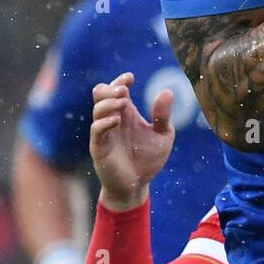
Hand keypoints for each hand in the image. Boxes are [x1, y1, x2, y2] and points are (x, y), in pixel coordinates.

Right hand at [90, 72, 174, 209]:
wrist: (137, 185)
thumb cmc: (148, 159)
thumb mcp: (162, 136)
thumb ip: (162, 115)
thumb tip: (167, 91)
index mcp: (126, 113)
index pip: (117, 89)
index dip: (121, 80)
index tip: (131, 78)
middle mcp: (113, 119)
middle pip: (100, 93)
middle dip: (109, 88)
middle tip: (123, 90)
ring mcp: (105, 133)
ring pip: (97, 109)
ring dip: (109, 103)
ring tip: (123, 103)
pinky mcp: (100, 147)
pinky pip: (96, 130)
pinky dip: (104, 122)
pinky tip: (117, 120)